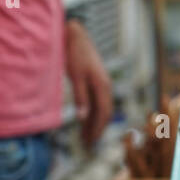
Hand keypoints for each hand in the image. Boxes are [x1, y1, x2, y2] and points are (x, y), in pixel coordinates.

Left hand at [66, 19, 113, 146]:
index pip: (103, 113)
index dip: (97, 128)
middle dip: (97, 129)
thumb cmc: (74, 53)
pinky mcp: (95, 80)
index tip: (90, 142)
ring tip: (85, 136)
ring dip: (94, 122)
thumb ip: (80, 97)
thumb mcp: (76, 76)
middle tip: (87, 144)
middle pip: (105, 113)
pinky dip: (91, 113)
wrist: (75, 34)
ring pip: (101, 108)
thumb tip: (83, 117)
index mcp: (103, 85)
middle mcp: (105, 85)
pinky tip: (84, 119)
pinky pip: (96, 101)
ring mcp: (101, 83)